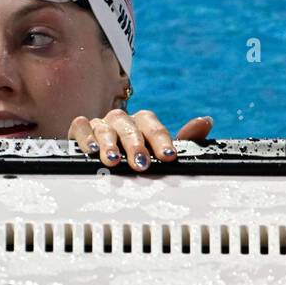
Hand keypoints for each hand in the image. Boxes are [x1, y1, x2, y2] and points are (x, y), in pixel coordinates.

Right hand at [68, 110, 213, 171]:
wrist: (100, 159)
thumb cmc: (134, 157)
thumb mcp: (160, 152)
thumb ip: (184, 139)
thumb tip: (206, 121)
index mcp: (142, 122)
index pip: (152, 125)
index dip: (161, 140)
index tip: (168, 156)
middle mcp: (121, 120)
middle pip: (128, 126)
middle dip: (135, 145)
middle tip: (141, 164)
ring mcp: (99, 124)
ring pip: (105, 128)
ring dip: (109, 144)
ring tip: (114, 160)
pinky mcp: (79, 129)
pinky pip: (80, 127)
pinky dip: (85, 137)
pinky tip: (90, 150)